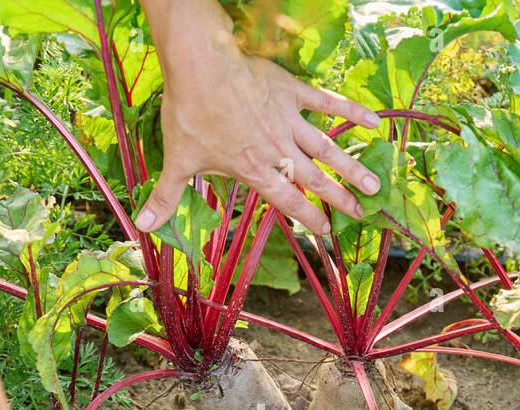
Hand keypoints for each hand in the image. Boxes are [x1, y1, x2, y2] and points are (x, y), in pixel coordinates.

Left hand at [136, 0, 381, 234]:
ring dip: (353, 166)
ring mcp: (288, 120)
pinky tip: (375, 121)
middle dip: (341, 199)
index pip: (288, 202)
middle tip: (364, 213)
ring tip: (376, 182)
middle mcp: (278, 149)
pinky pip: (327, 103)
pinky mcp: (292, 91)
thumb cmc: (189, 113)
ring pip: (328, 148)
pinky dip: (351, 112)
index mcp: (255, 170)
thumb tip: (143, 226)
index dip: (310, 220)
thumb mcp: (176, 160)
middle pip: (316, 180)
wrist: (200, 65)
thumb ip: (165, 196)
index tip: (327, 233)